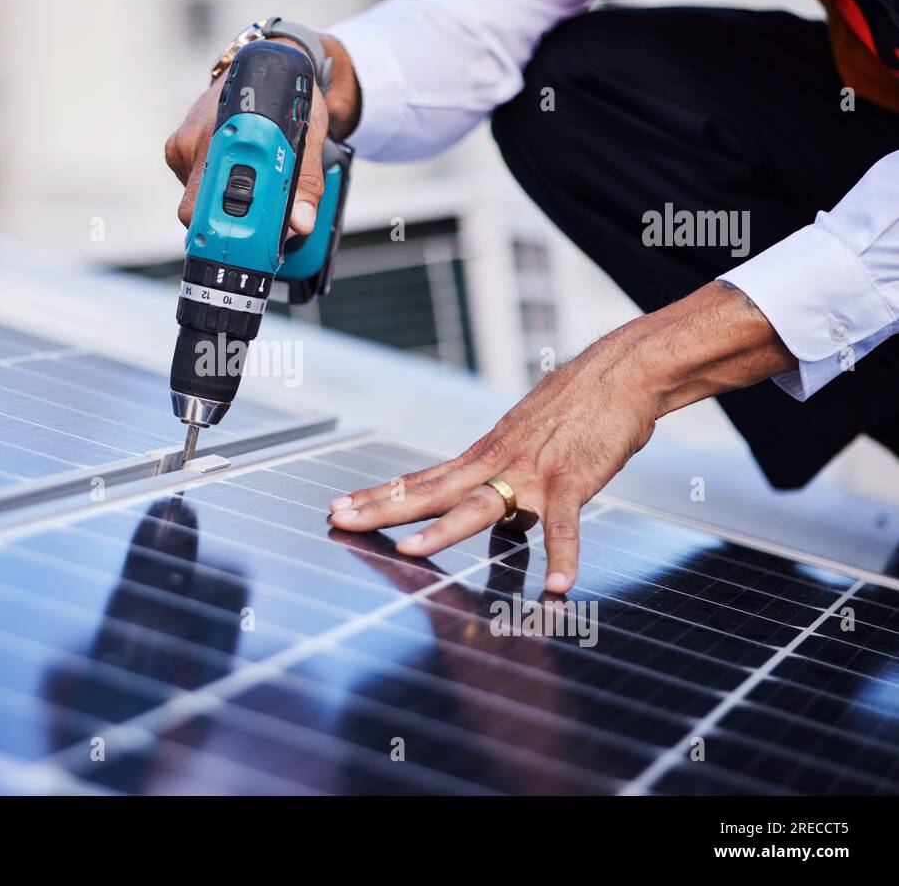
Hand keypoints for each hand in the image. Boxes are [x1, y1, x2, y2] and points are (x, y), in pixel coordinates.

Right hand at [164, 34, 359, 237]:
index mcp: (228, 133)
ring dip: (221, 206)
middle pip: (196, 210)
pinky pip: (190, 189)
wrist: (268, 65)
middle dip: (224, 225)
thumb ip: (306, 181)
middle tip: (256, 225)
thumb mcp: (310, 137)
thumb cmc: (289, 99)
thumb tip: (299, 222)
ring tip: (250, 186)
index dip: (230, 227)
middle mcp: (197, 138)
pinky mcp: (176, 151)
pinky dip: (212, 191)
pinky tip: (231, 171)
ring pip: (193, 202)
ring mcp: (182, 145)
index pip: (215, 198)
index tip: (248, 242)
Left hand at [328, 282, 796, 593]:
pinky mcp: (573, 481)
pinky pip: (565, 525)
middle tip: (338, 520)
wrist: (620, 374)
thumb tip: (475, 499)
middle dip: (381, 509)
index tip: (339, 507)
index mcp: (482, 456)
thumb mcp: (519, 436)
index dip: (378, 495)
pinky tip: (556, 586)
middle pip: (430, 492)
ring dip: (442, 530)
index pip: (420, 480)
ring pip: (479, 505)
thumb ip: (495, 471)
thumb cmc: (573, 407)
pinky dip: (563, 556)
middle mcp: (496, 464)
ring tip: (408, 550)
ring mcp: (532, 473)